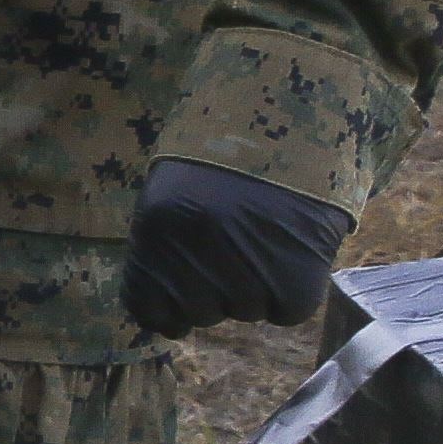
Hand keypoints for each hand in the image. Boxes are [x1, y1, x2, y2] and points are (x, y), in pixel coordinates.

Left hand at [123, 158, 350, 336]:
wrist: (294, 124)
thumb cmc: (224, 162)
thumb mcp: (170, 195)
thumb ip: (160, 248)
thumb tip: (162, 319)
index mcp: (156, 229)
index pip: (147, 307)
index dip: (167, 311)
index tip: (181, 305)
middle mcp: (195, 250)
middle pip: (200, 314)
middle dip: (215, 294)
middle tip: (236, 253)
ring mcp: (246, 265)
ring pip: (245, 313)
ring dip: (255, 291)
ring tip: (266, 244)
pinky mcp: (296, 275)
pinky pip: (286, 311)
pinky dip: (290, 294)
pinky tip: (291, 257)